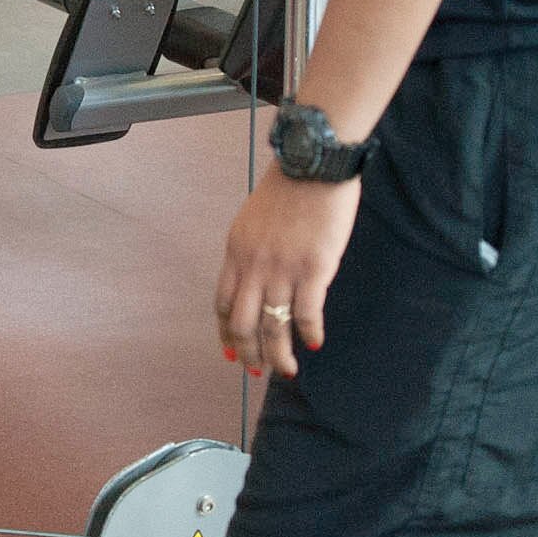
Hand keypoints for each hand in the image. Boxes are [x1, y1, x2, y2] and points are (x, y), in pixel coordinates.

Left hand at [215, 169, 359, 378]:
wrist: (313, 164)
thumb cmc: (287, 189)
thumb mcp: (252, 221)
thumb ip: (251, 252)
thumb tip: (256, 281)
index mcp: (235, 252)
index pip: (222, 304)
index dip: (226, 333)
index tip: (232, 352)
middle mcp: (253, 265)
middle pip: (242, 324)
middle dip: (248, 354)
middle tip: (258, 372)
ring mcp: (282, 269)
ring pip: (272, 328)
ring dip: (278, 356)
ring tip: (287, 371)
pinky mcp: (313, 269)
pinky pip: (305, 314)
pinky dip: (309, 334)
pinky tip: (315, 344)